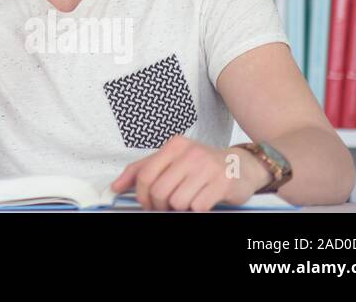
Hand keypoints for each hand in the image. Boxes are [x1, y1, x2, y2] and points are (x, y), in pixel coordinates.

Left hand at [109, 135, 267, 210]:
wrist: (240, 166)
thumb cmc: (200, 165)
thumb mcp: (171, 161)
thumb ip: (142, 170)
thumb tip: (115, 186)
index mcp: (174, 145)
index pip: (144, 175)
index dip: (142, 196)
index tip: (147, 204)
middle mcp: (190, 153)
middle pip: (159, 191)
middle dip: (160, 206)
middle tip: (167, 207)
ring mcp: (208, 167)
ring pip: (177, 201)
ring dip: (180, 208)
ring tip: (187, 201)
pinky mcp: (223, 183)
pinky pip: (197, 207)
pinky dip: (196, 209)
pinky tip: (202, 201)